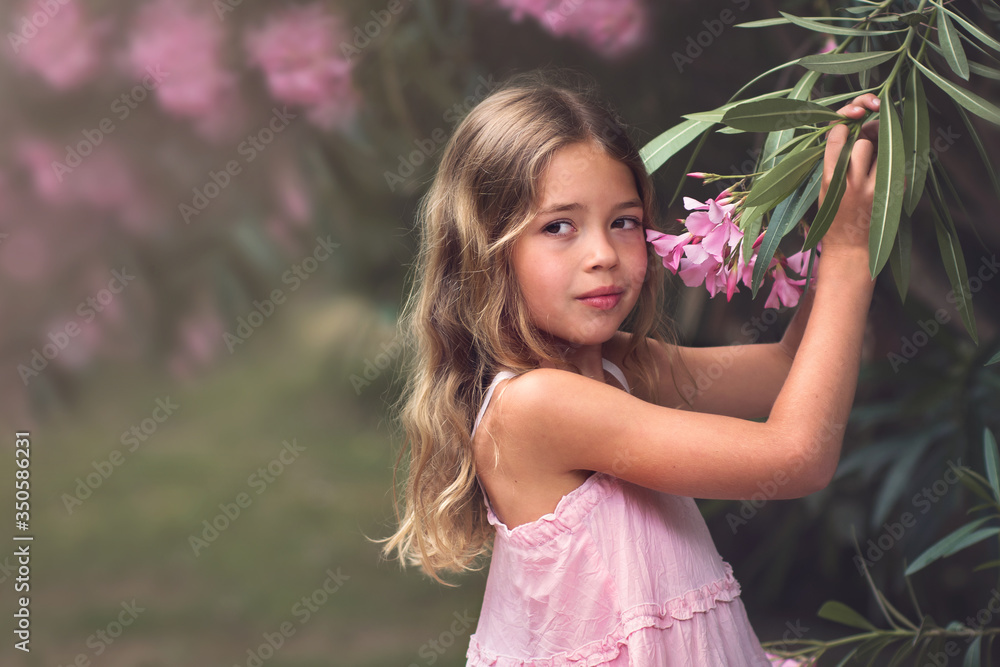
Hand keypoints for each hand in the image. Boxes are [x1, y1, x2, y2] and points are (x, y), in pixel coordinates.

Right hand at [817, 93, 880, 255]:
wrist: (849, 247)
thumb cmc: (832, 215)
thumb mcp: (823, 187)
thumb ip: (833, 159)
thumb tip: (853, 128)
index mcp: (830, 180)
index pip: (837, 138)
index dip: (841, 127)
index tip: (844, 126)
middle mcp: (853, 183)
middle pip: (863, 143)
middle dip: (862, 139)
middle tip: (862, 139)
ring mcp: (875, 188)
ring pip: (880, 150)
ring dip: (876, 149)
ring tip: (870, 159)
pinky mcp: (892, 192)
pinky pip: (894, 162)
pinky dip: (888, 161)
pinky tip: (880, 170)